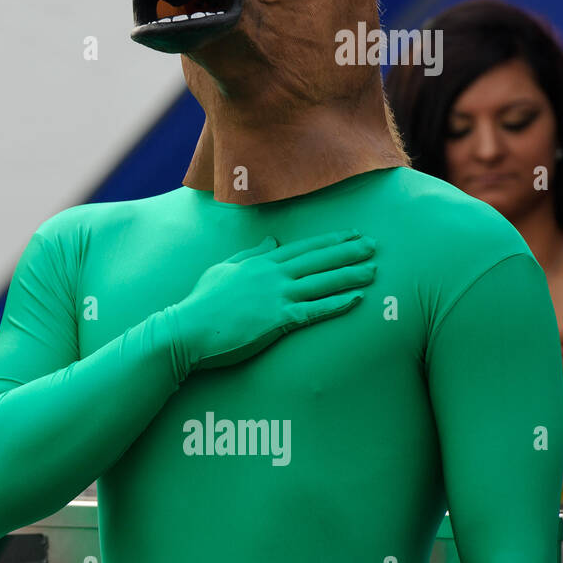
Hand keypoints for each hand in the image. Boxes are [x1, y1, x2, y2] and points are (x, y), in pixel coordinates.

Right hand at [169, 229, 376, 376]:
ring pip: (322, 282)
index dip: (329, 241)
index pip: (302, 247)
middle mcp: (272, 274)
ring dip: (351, 275)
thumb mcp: (223, 269)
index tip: (350, 235)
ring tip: (374, 270)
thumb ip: (249, 254)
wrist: (189, 328)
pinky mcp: (278, 318)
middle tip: (373, 245)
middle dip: (349, 251)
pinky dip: (338, 303)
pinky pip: (315, 309)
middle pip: (318, 259)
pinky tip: (356, 298)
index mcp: (259, 262)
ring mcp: (277, 295)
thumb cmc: (202, 302)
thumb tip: (271, 240)